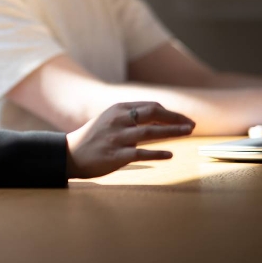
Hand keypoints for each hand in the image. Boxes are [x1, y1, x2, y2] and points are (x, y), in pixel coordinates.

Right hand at [65, 102, 194, 178]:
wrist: (69, 154)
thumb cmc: (92, 137)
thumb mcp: (109, 119)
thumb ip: (129, 116)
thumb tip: (156, 116)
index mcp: (117, 109)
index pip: (150, 106)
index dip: (170, 112)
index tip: (183, 119)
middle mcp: (118, 121)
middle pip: (152, 114)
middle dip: (175, 118)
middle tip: (192, 124)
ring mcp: (117, 138)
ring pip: (150, 132)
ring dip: (173, 132)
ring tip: (188, 133)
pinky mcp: (117, 156)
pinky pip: (141, 153)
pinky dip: (158, 153)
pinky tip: (170, 154)